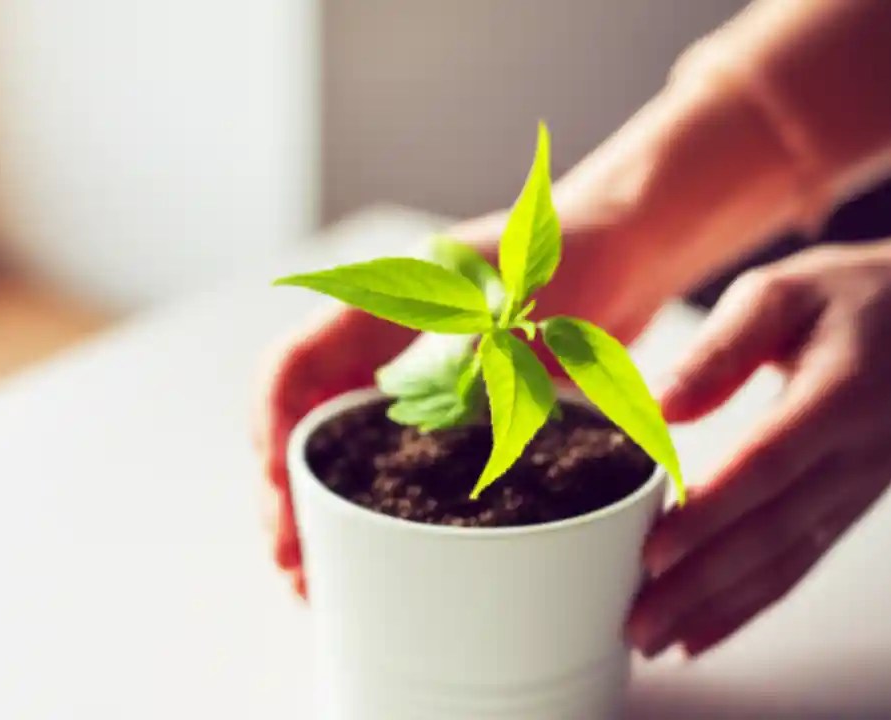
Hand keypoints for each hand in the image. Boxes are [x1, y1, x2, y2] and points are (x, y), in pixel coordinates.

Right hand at [258, 205, 676, 595]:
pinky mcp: (431, 399)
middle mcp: (370, 343)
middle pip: (293, 420)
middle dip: (283, 494)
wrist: (618, 248)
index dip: (273, 438)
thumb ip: (475, 359)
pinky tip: (363, 545)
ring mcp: (396, 372)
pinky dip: (357, 497)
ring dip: (312, 504)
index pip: (287, 374)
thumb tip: (430, 436)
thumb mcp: (516, 311)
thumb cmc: (568, 260)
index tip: (286, 498)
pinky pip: (373, 450)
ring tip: (316, 574)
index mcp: (371, 309)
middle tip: (295, 564)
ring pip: (325, 442)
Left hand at [627, 233, 890, 657]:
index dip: (713, 512)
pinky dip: (749, 605)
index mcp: (837, 395)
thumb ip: (720, 347)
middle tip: (638, 622)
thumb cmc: (849, 297)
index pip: (769, 464)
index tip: (655, 549)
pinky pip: (797, 564)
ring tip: (655, 641)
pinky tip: (702, 632)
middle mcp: (852, 455)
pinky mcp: (845, 505)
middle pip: (771, 531)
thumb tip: (661, 403)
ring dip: (716, 608)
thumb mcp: (782, 292)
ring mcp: (854, 488)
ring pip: (783, 562)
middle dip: (699, 585)